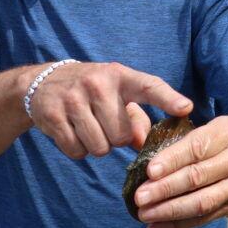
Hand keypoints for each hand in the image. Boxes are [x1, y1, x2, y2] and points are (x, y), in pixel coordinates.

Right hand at [28, 62, 192, 158]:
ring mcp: (73, 98)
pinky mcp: (54, 115)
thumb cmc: (91, 92)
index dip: (168, 99)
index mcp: (120, 76)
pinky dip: (76, 149)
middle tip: (103, 124)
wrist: (42, 83)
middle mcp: (97, 84)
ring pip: (99, 148)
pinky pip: (76, 151)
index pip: (148, 86)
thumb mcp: (116, 94)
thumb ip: (136, 118)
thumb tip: (143, 143)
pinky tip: (72, 131)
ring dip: (96, 146)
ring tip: (87, 127)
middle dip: (115, 139)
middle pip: (121, 136)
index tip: (185, 108)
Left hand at [130, 116, 227, 227]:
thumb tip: (141, 147)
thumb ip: (184, 136)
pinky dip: (179, 226)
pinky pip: (205, 219)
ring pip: (202, 202)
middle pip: (198, 177)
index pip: (198, 147)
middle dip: (166, 189)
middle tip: (140, 197)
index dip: (173, 160)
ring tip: (144, 214)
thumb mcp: (217, 126)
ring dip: (170, 211)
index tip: (149, 171)